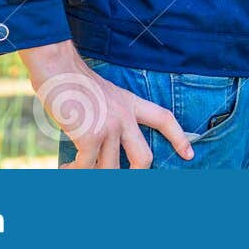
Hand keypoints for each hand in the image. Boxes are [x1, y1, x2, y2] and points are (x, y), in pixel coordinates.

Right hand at [20, 40, 194, 168]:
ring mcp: (110, 127)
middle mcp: (125, 116)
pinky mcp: (91, 136)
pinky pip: (87, 168)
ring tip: (75, 170)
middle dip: (137, 176)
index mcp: (130, 103)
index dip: (179, 138)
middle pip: (144, 157)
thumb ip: (112, 116)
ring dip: (94, 175)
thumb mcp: (104, 95)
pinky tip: (65, 168)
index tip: (189, 154)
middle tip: (125, 180)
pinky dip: (74, 172)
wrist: (58, 67)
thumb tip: (106, 146)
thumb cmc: (75, 81)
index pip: (164, 119)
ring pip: (112, 169)